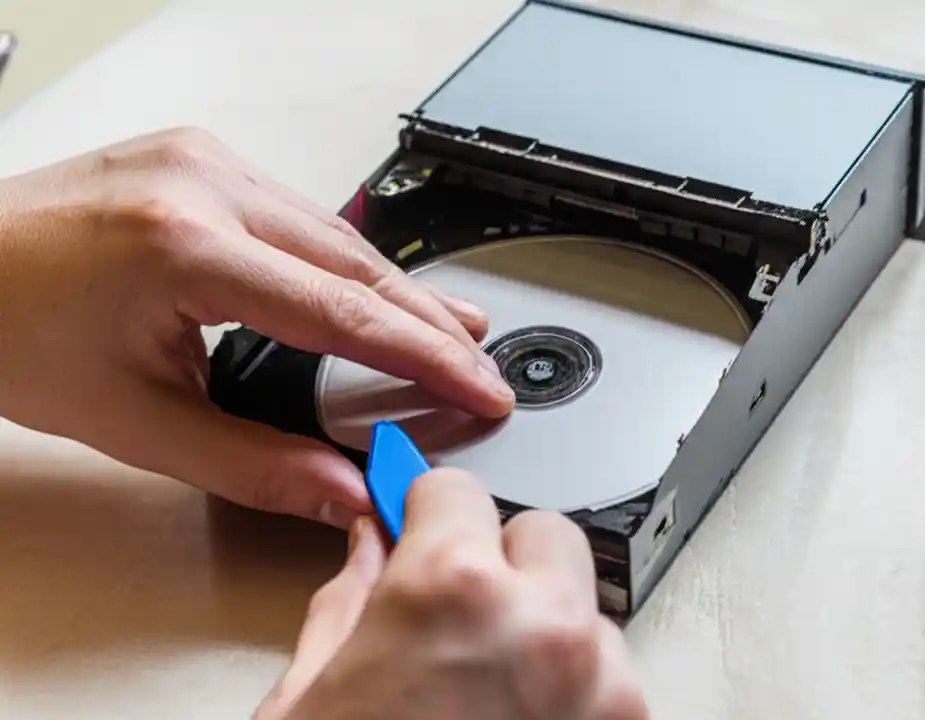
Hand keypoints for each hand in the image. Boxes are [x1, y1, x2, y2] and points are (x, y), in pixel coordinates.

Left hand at [0, 127, 514, 526]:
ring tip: (453, 330)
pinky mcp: (199, 157)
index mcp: (185, 247)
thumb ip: (253, 464)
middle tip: (481, 367)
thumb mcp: (134, 422)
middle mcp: (203, 184)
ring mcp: (203, 159)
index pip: (344, 312)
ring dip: (396, 288)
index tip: (478, 386)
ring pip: (336, 232)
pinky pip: (300, 212)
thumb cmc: (11, 333)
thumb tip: (343, 489)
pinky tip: (377, 288)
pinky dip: (347, 260)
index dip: (426, 357)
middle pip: (356, 263)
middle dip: (430, 321)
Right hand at [254, 468, 648, 719]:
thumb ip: (349, 601)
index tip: (421, 523)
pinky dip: (571, 686)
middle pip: (543, 534)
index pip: (458, 491)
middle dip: (500, 559)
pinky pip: (608, 675)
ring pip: (583, 608)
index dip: (428, 511)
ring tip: (486, 693)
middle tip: (455, 613)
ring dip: (542, 628)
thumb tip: (368, 545)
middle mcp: (544, 622)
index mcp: (452, 590)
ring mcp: (603, 683)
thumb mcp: (312, 697)